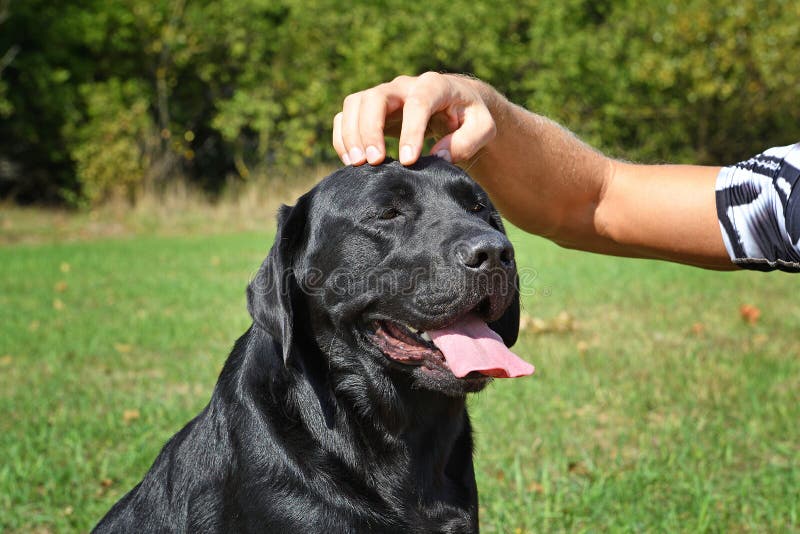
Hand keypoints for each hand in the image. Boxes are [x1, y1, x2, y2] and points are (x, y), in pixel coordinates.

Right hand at [332, 72, 496, 165]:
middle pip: (375, 97)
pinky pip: (346, 116)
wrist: (458, 106)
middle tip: (374, 162)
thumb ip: (468, 141)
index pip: (417, 102)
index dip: (410, 131)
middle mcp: (404, 86)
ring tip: (358, 165)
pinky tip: (352, 161)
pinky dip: (343, 137)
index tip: (408, 161)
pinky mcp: (371, 109)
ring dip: (351, 134)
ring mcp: (384, 95)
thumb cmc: (471, 117)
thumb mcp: (483, 127)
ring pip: (354, 104)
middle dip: (370, 130)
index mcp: (435, 85)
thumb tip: (438, 156)